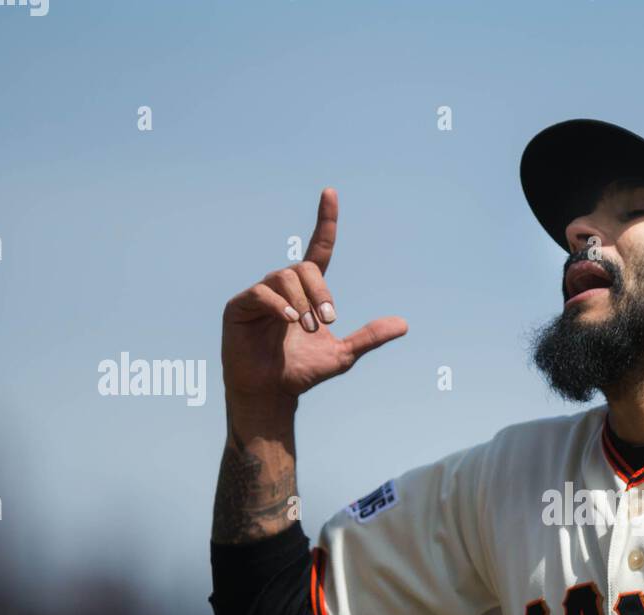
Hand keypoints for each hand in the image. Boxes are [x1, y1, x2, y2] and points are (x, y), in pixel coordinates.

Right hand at [220, 187, 407, 401]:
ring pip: (284, 277)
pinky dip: (279, 305)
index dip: (325, 222)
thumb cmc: (303, 371)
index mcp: (307, 292)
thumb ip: (369, 337)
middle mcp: (283, 287)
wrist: (273, 392)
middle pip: (305, 267)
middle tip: (328, 322)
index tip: (330, 192)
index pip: (318, 249)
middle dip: (321, 292)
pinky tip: (290, 321)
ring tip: (307, 328)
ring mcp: (260, 294)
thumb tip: (404, 324)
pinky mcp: (239, 307)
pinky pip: (260, 293)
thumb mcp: (344, 354)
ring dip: (302, 303)